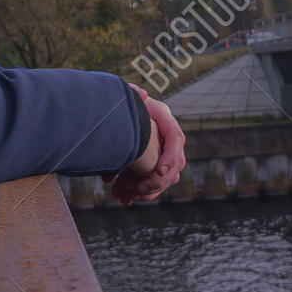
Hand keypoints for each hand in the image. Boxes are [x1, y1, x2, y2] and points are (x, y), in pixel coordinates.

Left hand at [103, 83, 185, 204]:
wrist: (116, 110)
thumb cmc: (122, 100)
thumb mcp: (126, 95)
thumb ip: (132, 93)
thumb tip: (142, 94)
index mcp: (164, 118)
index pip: (175, 137)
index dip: (170, 156)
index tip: (159, 171)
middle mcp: (168, 136)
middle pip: (174, 163)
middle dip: (157, 179)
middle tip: (138, 189)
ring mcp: (163, 150)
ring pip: (165, 177)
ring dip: (147, 190)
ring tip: (126, 196)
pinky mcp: (153, 163)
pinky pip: (154, 182)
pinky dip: (140, 192)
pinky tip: (124, 198)